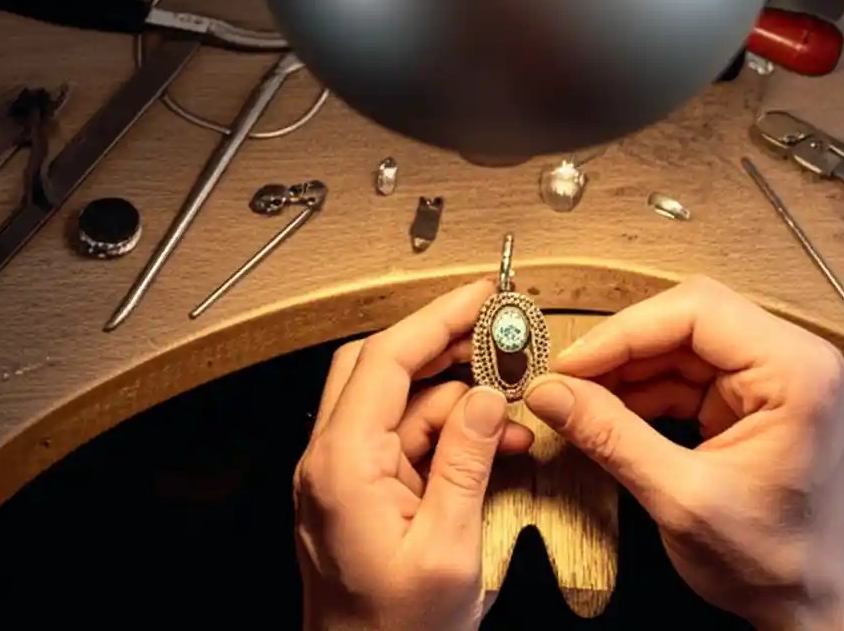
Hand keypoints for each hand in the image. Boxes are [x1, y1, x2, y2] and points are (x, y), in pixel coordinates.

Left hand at [295, 280, 533, 630]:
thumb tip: (486, 398)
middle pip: (381, 369)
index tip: (482, 295)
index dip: (437, 318)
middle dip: (444, 349)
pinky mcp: (356, 493)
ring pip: (397, 405)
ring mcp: (340, 476)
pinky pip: (402, 443)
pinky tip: (492, 449)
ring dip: (456, 404)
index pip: (386, 360)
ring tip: (513, 419)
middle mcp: (330, 461)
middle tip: (500, 341)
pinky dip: (447, 438)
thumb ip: (469, 463)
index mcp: (342, 466)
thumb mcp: (451, 548)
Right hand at [525, 276, 843, 629]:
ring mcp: (770, 376)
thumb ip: (612, 437)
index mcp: (795, 372)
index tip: (570, 363)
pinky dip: (641, 390)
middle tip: (566, 380)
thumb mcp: (680, 498)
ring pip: (678, 343)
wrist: (804, 603)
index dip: (624, 332)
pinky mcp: (749, 397)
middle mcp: (791, 360)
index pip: (698, 312)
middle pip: (686, 318)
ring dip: (625, 370)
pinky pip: (684, 373)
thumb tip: (549, 392)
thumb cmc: (772, 560)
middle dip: (622, 348)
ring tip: (577, 400)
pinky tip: (605, 412)